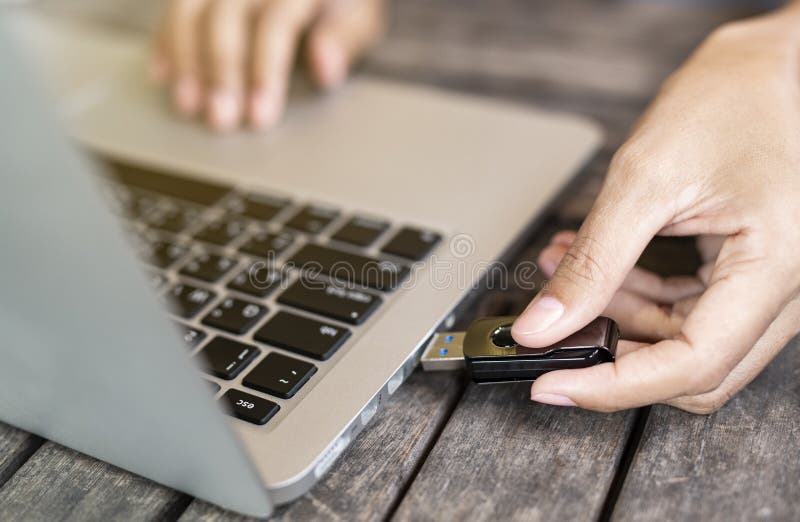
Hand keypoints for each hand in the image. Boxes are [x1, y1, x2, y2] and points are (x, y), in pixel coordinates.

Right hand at [152, 0, 384, 130]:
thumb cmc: (340, 0)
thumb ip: (344, 38)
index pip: (277, 23)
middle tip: (220, 120)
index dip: (265, 71)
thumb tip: (326, 66)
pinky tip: (163, 77)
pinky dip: (165, 42)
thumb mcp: (358, 17)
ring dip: (184, 59)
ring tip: (188, 106)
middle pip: (226, 17)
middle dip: (220, 72)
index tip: (260, 116)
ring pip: (188, 8)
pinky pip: (174, 7)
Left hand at [511, 6, 799, 412]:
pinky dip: (636, 299)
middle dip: (613, 356)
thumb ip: (594, 262)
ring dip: (617, 320)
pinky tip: (591, 268)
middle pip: (692, 369)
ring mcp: (768, 282)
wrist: (775, 63)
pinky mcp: (748, 268)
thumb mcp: (645, 179)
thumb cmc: (733, 98)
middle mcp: (785, 288)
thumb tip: (545, 325)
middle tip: (552, 335)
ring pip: (684, 342)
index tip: (552, 383)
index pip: (690, 365)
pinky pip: (689, 310)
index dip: (613, 386)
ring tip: (561, 275)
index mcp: (775, 267)